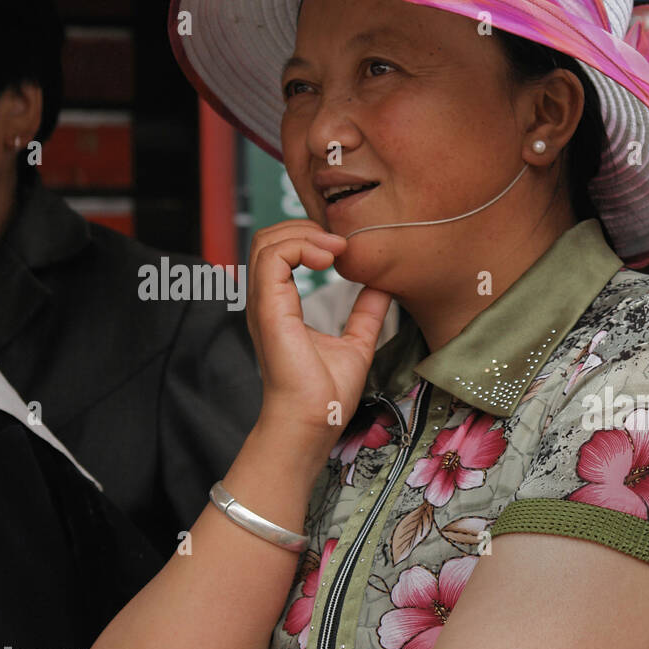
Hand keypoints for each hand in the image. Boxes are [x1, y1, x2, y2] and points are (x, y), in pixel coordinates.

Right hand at [246, 219, 392, 443]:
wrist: (315, 420)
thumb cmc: (327, 393)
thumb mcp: (357, 343)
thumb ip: (366, 314)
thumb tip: (383, 288)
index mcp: (282, 305)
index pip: (282, 250)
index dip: (312, 237)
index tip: (348, 249)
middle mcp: (268, 300)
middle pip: (270, 237)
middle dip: (308, 228)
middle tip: (345, 243)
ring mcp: (265, 303)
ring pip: (267, 240)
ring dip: (306, 233)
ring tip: (339, 249)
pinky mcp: (268, 308)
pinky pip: (273, 256)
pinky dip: (302, 246)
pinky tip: (330, 258)